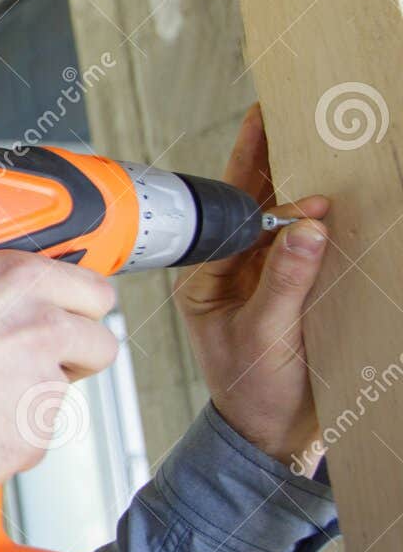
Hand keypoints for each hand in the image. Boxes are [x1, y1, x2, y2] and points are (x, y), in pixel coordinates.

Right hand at [0, 250, 117, 491]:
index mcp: (16, 282)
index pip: (93, 288)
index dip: (77, 304)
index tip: (67, 312)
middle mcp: (41, 332)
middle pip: (100, 343)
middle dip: (72, 352)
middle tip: (34, 357)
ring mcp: (41, 390)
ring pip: (60, 393)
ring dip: (29, 395)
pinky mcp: (32, 440)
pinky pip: (32, 435)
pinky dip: (6, 433)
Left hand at [177, 105, 329, 466]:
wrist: (275, 435)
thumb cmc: (253, 391)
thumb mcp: (266, 336)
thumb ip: (285, 281)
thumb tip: (306, 225)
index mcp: (208, 275)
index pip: (227, 208)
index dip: (249, 164)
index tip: (263, 121)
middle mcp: (236, 269)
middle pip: (257, 205)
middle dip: (278, 162)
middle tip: (299, 116)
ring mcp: (268, 277)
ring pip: (289, 222)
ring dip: (307, 190)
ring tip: (324, 146)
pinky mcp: (300, 290)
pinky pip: (314, 249)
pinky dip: (329, 226)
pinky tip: (343, 203)